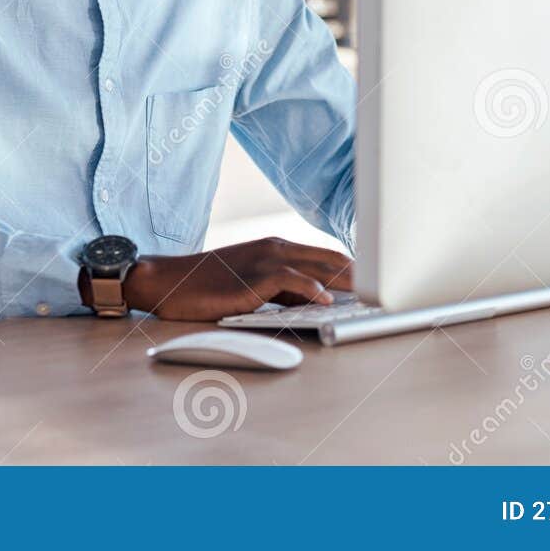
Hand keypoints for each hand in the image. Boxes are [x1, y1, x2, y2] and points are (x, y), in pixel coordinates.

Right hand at [117, 237, 352, 321]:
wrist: (168, 281)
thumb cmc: (207, 285)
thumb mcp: (251, 283)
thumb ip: (282, 290)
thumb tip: (315, 303)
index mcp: (275, 247)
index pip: (326, 256)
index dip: (352, 270)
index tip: (374, 285)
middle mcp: (274, 248)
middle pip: (328, 260)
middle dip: (357, 276)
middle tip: (382, 291)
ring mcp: (263, 260)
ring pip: (315, 267)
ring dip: (344, 283)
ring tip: (367, 296)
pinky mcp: (251, 278)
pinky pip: (290, 280)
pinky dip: (311, 289)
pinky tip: (325, 302)